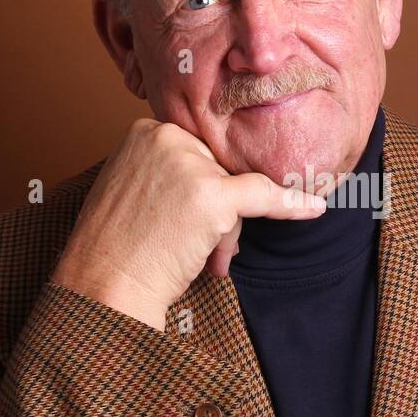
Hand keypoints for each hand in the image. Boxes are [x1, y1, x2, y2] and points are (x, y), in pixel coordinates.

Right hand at [50, 118, 325, 330]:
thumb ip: (172, 171)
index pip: (199, 155)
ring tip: (192, 256)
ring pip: (235, 192)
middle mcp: (166, 137)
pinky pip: (264, 197)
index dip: (199, 192)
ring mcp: (190, 165)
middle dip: (214, 212)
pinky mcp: (212, 195)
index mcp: (146, 130)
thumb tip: (227, 181)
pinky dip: (291, 205)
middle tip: (187, 246)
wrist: (102, 286)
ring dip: (222, 232)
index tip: (183, 220)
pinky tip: (315, 207)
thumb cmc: (116, 248)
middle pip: (219, 171)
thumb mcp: (134, 189)